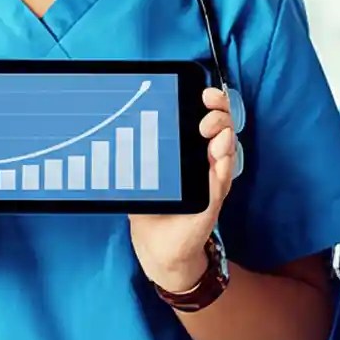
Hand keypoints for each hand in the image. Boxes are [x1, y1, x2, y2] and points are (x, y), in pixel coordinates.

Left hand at [129, 87, 236, 292]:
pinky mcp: (212, 199)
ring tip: (211, 134)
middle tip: (205, 116)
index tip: (204, 92)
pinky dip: (224, 164)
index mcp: (190, 149)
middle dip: (220, 113)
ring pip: (228, 149)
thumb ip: (131, 153)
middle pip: (223, 127)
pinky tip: (219, 155)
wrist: (158, 246)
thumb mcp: (139, 174)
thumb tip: (110, 125)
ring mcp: (211, 178)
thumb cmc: (151, 206)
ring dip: (224, 137)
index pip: (207, 117)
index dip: (212, 102)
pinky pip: (223, 179)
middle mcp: (205, 160)